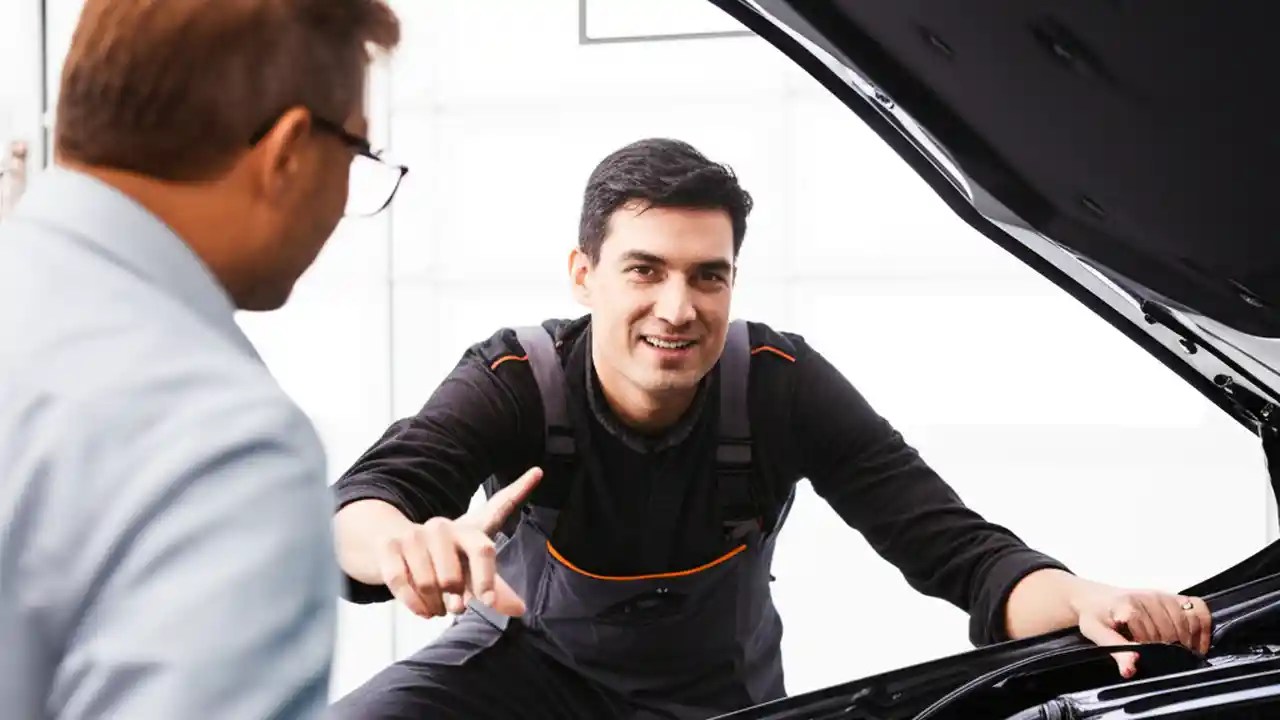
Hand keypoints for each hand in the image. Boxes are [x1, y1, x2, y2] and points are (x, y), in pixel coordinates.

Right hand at [376, 467, 542, 619]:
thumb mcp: (472, 567)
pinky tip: (423, 610)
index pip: (482, 550)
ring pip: (427, 583)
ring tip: (439, 608)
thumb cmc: (444, 556)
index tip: (487, 602)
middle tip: (456, 607)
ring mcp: (413, 535)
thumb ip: (497, 587)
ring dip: (434, 605)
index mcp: (468, 530)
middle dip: (455, 599)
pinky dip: (414, 604)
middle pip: (451, 577)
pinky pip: (400, 583)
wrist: (396, 539)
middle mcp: (442, 527)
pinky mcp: (389, 546)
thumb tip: (520, 609)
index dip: (486, 578)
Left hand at [1073, 586, 1211, 677]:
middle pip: (1171, 630)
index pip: (1148, 632)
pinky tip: (1198, 644)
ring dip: (1187, 642)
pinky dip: (1203, 628)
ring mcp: (1163, 596)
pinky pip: (1199, 609)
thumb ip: (1114, 649)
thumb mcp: (1096, 632)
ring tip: (1180, 655)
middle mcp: (1148, 598)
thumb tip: (1131, 668)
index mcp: (1126, 605)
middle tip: (1163, 660)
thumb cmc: (1097, 616)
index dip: (1149, 649)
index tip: (1143, 657)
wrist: (1097, 598)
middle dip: (1168, 649)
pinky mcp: (1173, 596)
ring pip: (1188, 622)